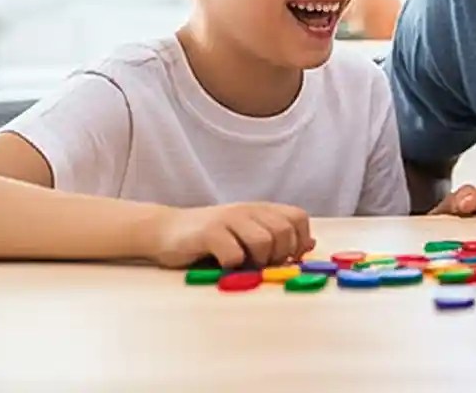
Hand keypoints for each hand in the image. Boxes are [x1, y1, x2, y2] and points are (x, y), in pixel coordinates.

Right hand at [139, 202, 314, 268]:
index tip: (288, 259)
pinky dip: (233, 266)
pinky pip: (234, 253)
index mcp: (261, 209)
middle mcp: (248, 210)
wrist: (165, 230)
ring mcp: (228, 219)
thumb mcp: (246, 232)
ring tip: (244, 266)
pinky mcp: (208, 233)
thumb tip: (310, 244)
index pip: (297, 218)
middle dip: (279, 255)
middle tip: (262, 265)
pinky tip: (224, 266)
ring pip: (263, 241)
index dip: (299, 241)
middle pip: (283, 231)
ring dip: (258, 261)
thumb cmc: (210, 237)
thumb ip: (276, 236)